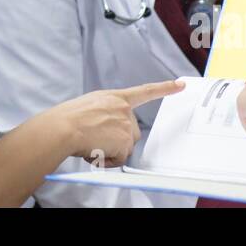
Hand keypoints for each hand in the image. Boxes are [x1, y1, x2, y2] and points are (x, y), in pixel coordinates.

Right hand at [56, 80, 184, 167]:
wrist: (64, 127)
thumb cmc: (68, 118)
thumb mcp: (89, 105)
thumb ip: (105, 112)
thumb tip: (107, 129)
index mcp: (115, 97)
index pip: (145, 91)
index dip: (164, 88)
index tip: (181, 85)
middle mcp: (124, 109)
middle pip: (130, 132)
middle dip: (115, 140)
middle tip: (95, 139)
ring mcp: (126, 124)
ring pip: (124, 146)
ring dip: (109, 150)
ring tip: (91, 143)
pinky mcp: (125, 141)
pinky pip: (119, 158)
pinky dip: (107, 160)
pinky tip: (94, 152)